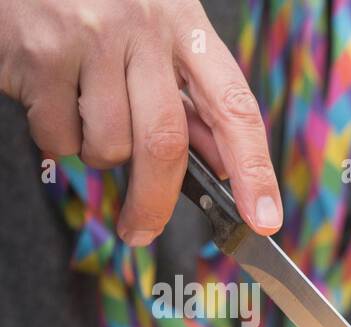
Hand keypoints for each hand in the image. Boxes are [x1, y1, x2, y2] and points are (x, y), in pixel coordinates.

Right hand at [0, 0, 281, 244]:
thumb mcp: (157, 29)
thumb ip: (189, 92)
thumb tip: (221, 165)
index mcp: (185, 25)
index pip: (235, 108)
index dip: (255, 170)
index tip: (263, 218)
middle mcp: (143, 28)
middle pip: (165, 144)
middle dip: (155, 202)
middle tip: (142, 231)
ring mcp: (90, 37)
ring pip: (109, 145)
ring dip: (98, 155)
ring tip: (82, 115)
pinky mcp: (40, 52)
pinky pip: (58, 135)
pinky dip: (56, 137)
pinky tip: (49, 97)